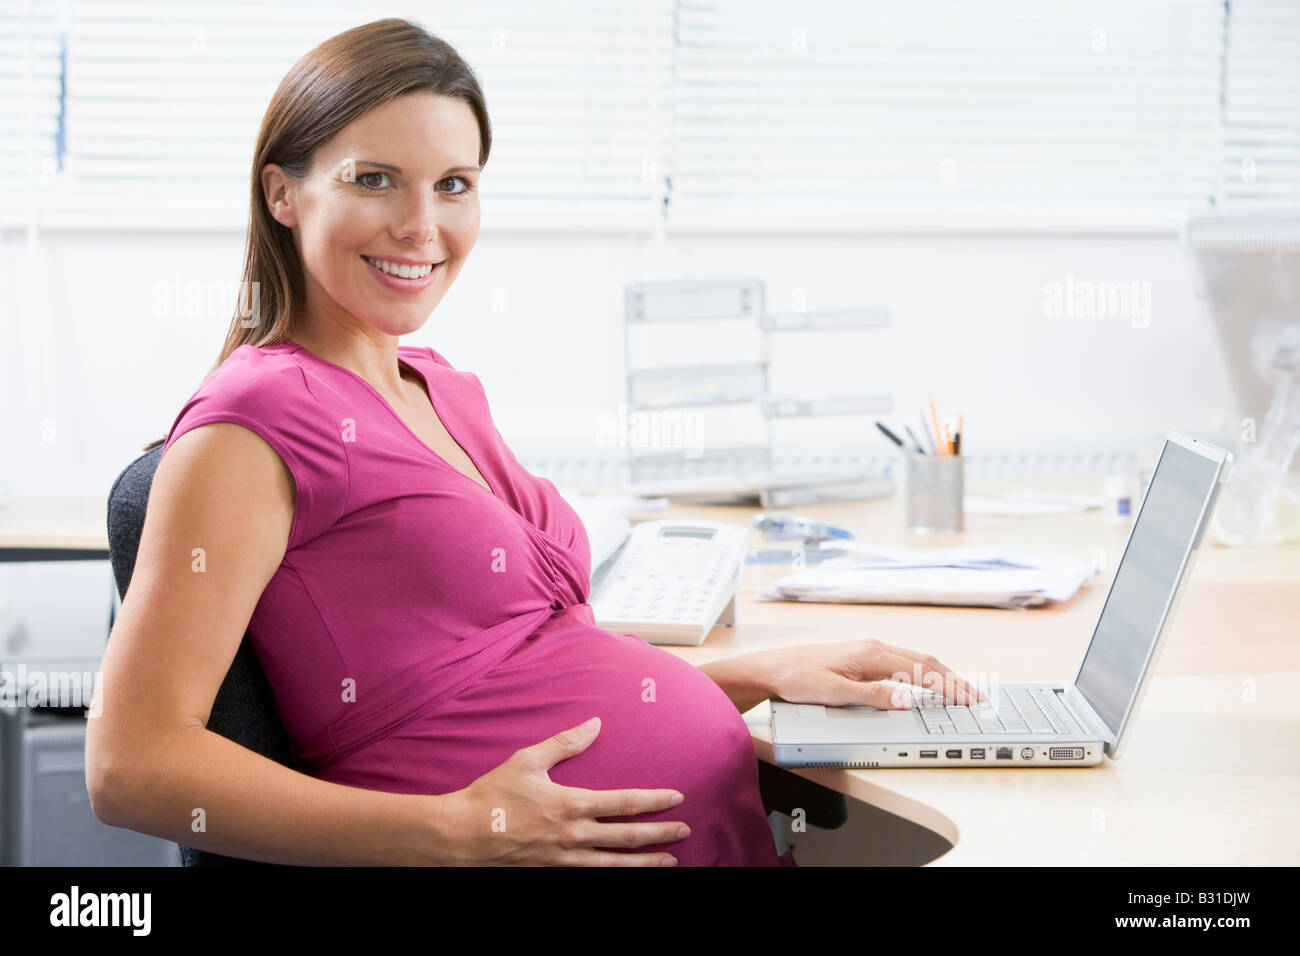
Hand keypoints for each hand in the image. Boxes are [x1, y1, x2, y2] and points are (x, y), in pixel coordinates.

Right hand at [428, 717, 689, 865]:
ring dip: (645, 863)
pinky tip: (626, 874)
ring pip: (615, 864)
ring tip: (668, 863)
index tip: (676, 797)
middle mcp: (573, 835)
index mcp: (571, 805)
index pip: (625, 803)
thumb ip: (564, 743)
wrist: (461, 835)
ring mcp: (564, 858)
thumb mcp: (528, 760)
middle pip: (628, 837)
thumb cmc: (492, 795)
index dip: (654, 801)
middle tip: (685, 830)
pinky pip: (591, 876)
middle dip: (661, 835)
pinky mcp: (552, 872)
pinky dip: (613, 875)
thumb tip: (594, 724)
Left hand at [760, 638, 984, 709]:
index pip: (921, 670)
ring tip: (961, 691)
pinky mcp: (863, 657)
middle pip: (925, 661)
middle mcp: (874, 648)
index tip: (969, 699)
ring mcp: (869, 651)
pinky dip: (924, 673)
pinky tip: (928, 684)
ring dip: (941, 675)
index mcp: (871, 654)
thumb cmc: (797, 680)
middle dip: (953, 680)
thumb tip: (906, 699)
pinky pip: (903, 663)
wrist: (772, 669)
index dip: (948, 687)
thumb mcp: (833, 693)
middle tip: (976, 698)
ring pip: (916, 660)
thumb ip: (872, 697)